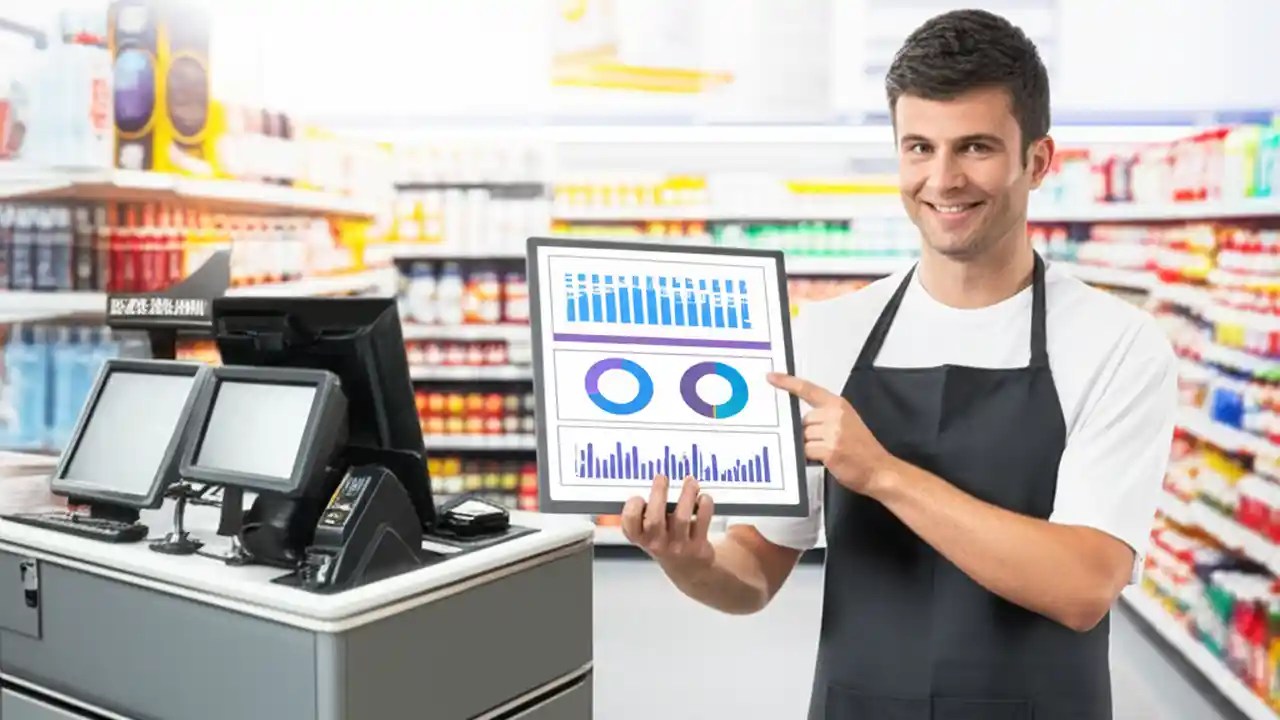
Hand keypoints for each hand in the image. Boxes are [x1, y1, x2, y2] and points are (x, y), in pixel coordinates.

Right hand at [621, 474, 715, 571]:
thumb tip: (654, 483)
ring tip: (690, 481)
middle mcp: (658, 545)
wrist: (691, 571)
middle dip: (658, 493)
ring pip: (682, 518)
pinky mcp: (699, 547)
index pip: (630, 525)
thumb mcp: (649, 533)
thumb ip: (646, 514)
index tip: (639, 496)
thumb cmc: (667, 543)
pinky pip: (703, 522)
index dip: (632, 508)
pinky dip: (704, 506)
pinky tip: (703, 498)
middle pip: (655, 519)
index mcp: (642, 539)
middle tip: (662, 477)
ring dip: (686, 495)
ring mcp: (679, 547)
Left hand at [768, 372, 895, 494]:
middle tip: (826, 443)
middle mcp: (836, 415)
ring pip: (803, 436)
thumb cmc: (863, 450)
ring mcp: (833, 432)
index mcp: (839, 405)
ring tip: (829, 452)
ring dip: (810, 446)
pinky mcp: (830, 449)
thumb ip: (826, 417)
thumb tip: (802, 423)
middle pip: (803, 420)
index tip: (771, 377)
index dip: (787, 382)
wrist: (879, 470)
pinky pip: (806, 450)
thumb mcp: (848, 423)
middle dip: (808, 433)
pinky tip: (825, 459)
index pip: (808, 389)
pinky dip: (810, 456)